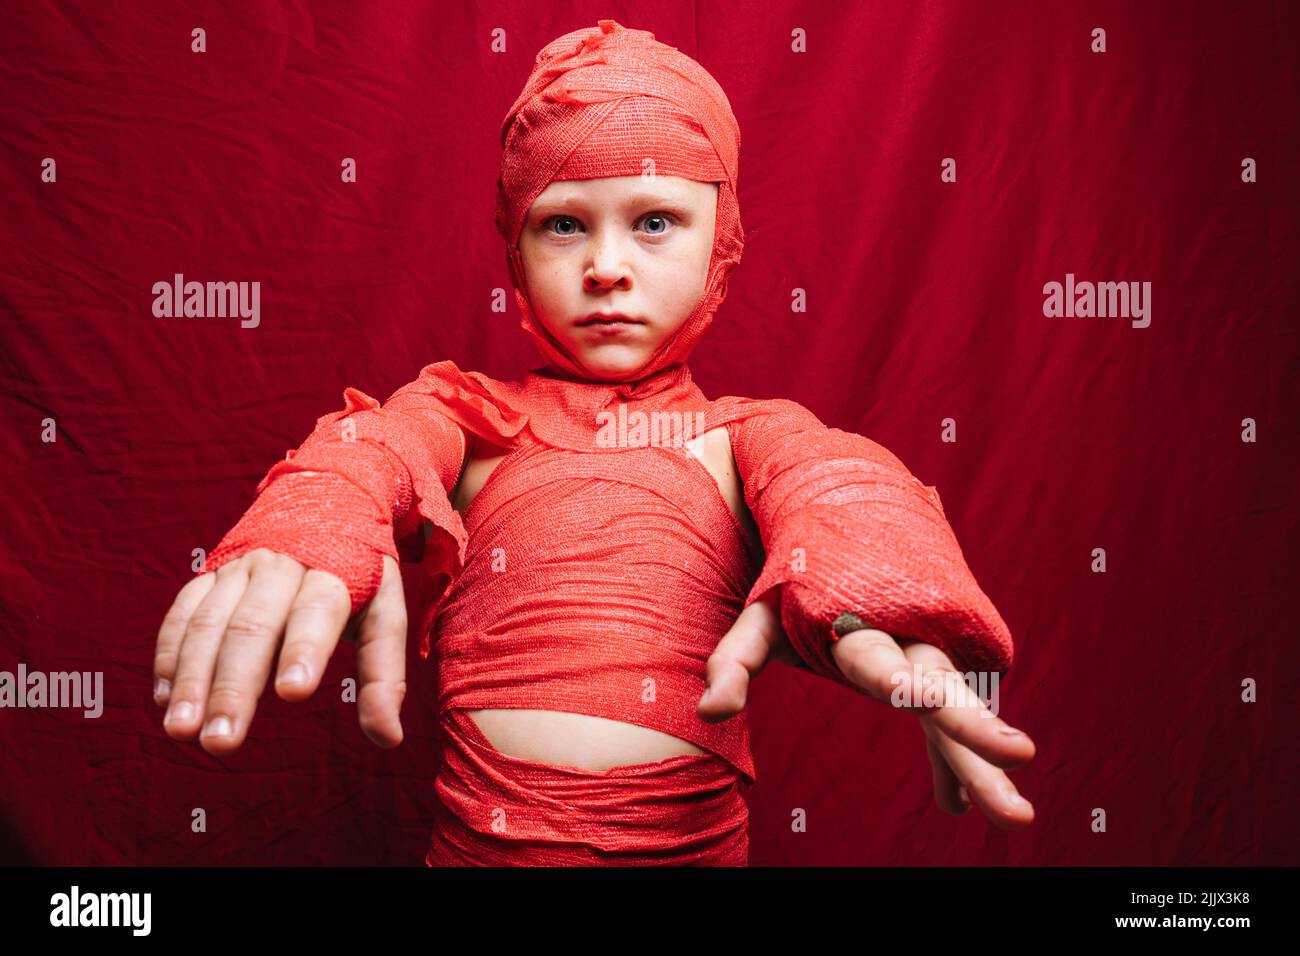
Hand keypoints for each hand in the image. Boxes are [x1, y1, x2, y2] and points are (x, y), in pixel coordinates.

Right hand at [153, 548, 408, 754]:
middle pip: (252, 627)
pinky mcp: (209, 574)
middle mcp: (280, 567)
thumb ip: (384, 674)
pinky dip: (170, 655)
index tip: (293, 694)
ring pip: (208, 622)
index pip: (316, 612)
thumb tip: (389, 738)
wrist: (325, 494)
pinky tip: (165, 699)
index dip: (304, 651)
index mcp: (331, 572)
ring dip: (192, 679)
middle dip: (233, 686)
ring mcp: (239, 569)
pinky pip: (182, 613)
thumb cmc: (359, 571)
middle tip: (222, 740)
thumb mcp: (385, 610)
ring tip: (183, 730)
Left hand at [697, 592, 1035, 828]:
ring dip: (980, 763)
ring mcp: (934, 641)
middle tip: (1020, 785)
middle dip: (977, 738)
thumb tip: (710, 711)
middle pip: (943, 692)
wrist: (855, 505)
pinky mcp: (944, 652)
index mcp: (863, 622)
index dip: (922, 696)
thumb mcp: (761, 611)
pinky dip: (951, 757)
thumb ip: (736, 658)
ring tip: (1012, 820)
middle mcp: (909, 632)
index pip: (891, 668)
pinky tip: (955, 802)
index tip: (956, 716)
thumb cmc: (799, 571)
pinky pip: (949, 708)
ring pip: (959, 705)